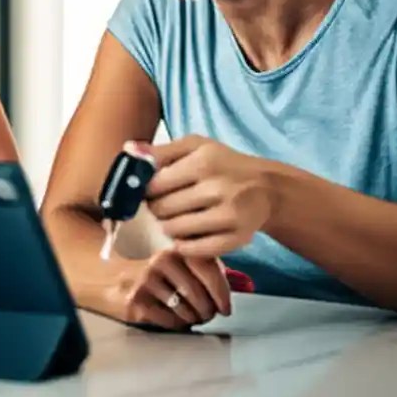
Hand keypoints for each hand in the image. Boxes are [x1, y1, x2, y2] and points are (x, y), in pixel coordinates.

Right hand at [103, 248, 230, 330]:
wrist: (112, 279)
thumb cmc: (157, 275)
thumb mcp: (181, 264)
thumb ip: (207, 270)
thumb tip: (240, 288)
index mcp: (176, 250)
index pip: (208, 271)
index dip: (222, 294)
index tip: (225, 309)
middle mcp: (161, 262)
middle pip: (199, 296)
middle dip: (207, 311)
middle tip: (206, 316)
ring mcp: (146, 281)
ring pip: (186, 311)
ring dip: (193, 320)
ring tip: (190, 317)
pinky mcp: (135, 301)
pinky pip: (170, 322)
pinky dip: (177, 325)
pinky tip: (173, 319)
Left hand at [138, 137, 276, 257]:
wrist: (267, 188)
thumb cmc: (224, 165)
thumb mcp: (196, 146)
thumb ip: (161, 150)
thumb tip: (129, 150)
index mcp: (204, 162)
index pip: (154, 184)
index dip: (146, 191)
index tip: (151, 192)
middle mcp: (217, 188)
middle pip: (162, 209)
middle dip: (157, 209)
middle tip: (164, 206)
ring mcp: (229, 215)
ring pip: (175, 230)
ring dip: (168, 227)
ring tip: (176, 218)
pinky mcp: (236, 238)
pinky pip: (195, 250)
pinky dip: (183, 246)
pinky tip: (185, 236)